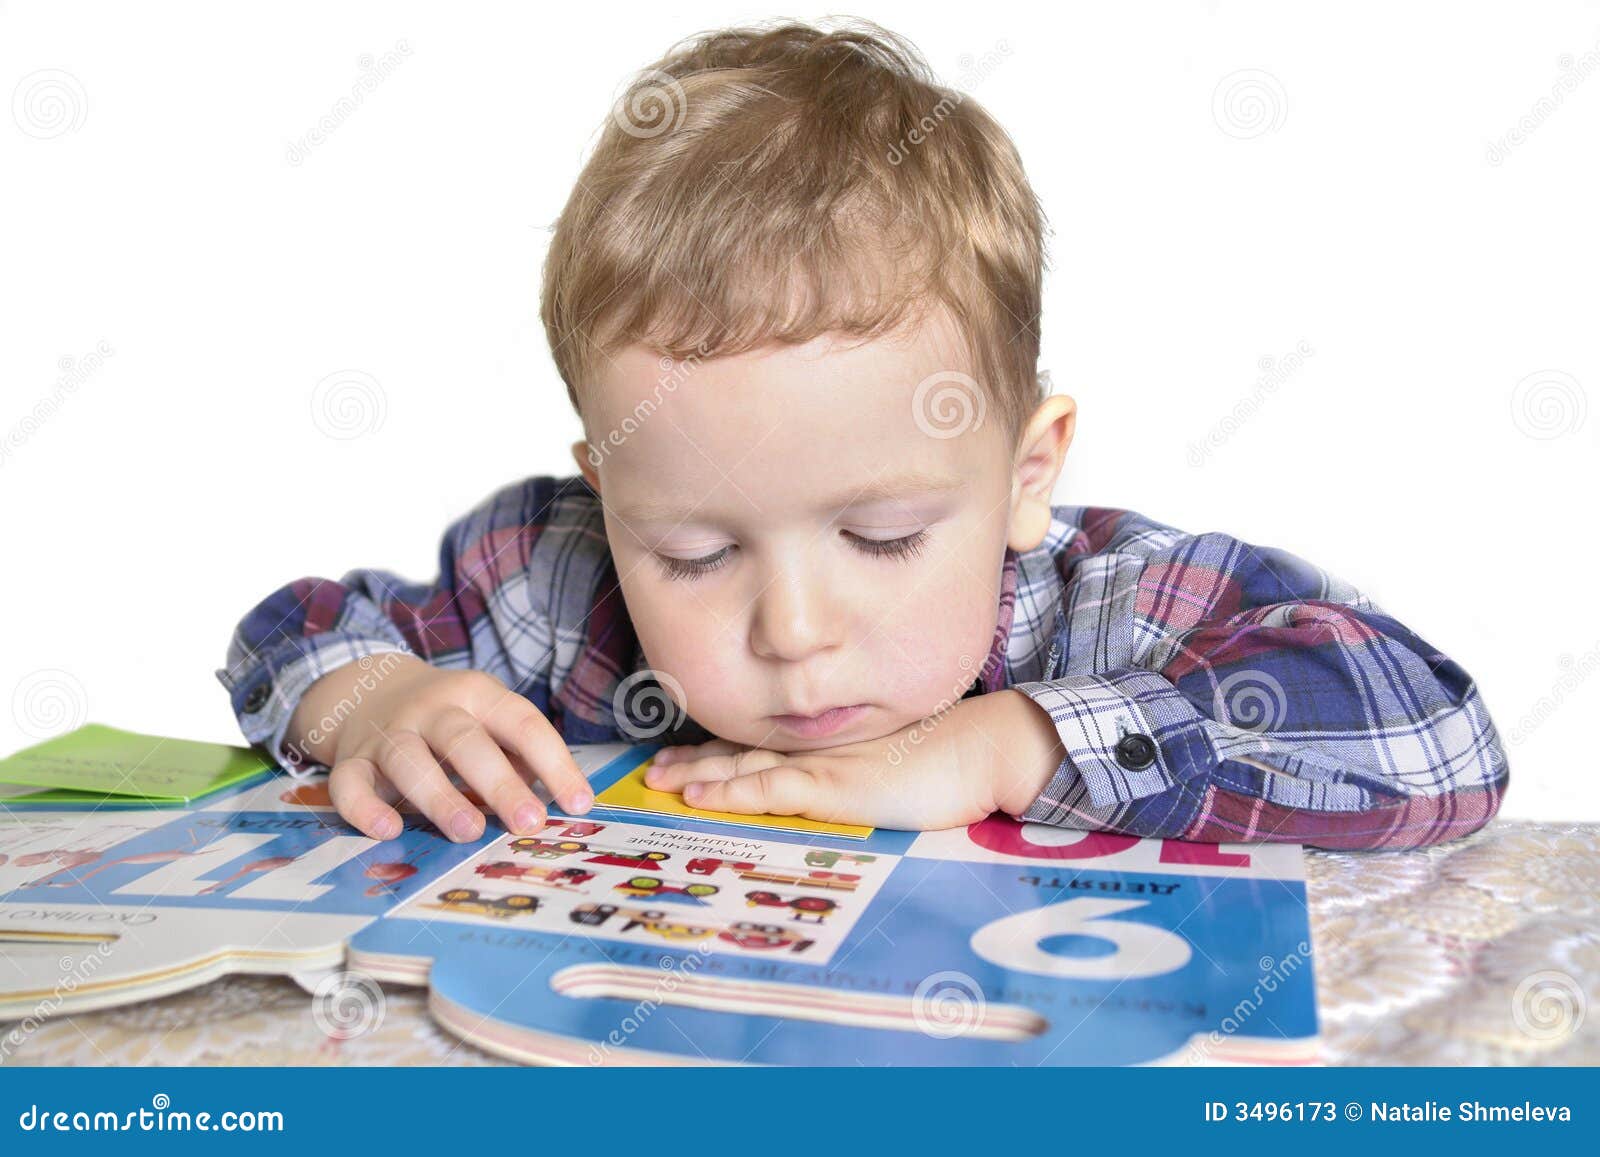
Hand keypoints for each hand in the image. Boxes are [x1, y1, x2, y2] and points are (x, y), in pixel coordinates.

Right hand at [289, 655, 592, 842]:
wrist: (367, 690)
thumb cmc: (449, 720)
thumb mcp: (489, 720)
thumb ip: (520, 757)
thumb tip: (564, 804)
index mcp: (478, 695)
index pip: (522, 723)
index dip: (555, 763)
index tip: (580, 804)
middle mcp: (432, 708)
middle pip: (465, 741)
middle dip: (500, 783)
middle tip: (529, 822)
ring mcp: (387, 732)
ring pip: (408, 760)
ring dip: (439, 797)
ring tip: (469, 832)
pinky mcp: (350, 761)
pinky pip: (349, 784)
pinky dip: (365, 808)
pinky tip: (389, 830)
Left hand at [641, 690, 1063, 830]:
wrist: (985, 750)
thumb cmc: (952, 760)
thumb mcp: (895, 765)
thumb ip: (863, 771)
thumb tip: (853, 785)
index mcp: (830, 741)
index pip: (764, 743)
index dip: (721, 750)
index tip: (686, 757)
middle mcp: (818, 746)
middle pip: (742, 749)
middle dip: (695, 761)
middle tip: (654, 771)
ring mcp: (823, 763)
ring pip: (745, 765)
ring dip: (699, 775)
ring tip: (660, 784)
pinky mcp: (834, 785)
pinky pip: (772, 788)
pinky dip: (733, 791)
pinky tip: (703, 798)